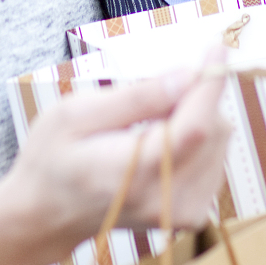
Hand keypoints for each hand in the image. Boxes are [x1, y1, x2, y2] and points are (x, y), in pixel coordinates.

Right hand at [0, 68, 229, 264]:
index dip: (209, 85)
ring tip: (151, 121)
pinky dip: (197, 140)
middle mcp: (166, 200)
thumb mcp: (75, 114)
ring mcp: (183, 212)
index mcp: (134, 172)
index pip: (194, 127)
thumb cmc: (52, 158)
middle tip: (159, 89)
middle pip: (213, 130)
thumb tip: (187, 76)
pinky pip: (215, 159)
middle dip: (196, 97)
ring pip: (220, 143)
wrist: (46, 215)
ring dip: (197, 117)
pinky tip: (163, 141)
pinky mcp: (192, 214)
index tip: (216, 48)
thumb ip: (136, 98)